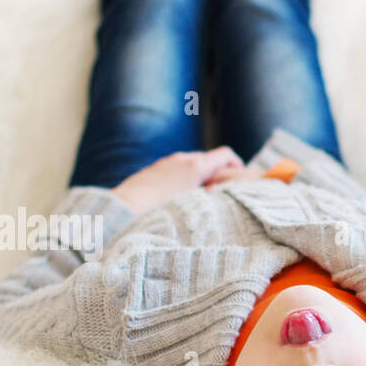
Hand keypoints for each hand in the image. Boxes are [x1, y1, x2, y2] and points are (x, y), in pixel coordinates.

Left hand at [111, 148, 246, 215]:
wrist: (125, 209)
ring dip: (200, 178)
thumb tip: (224, 194)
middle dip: (217, 174)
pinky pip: (177, 170)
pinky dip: (184, 180)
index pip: (225, 154)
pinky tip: (179, 199)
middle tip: (221, 195)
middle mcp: (181, 159)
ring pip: (192, 165)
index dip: (236, 165)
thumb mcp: (195, 204)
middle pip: (209, 160)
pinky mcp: (154, 169)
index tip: (239, 179)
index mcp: (195, 166)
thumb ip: (213, 195)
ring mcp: (166, 162)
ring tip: (199, 199)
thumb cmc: (161, 210)